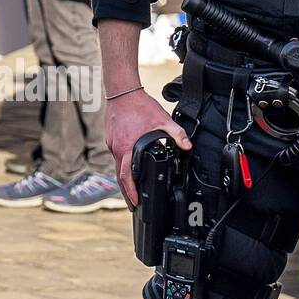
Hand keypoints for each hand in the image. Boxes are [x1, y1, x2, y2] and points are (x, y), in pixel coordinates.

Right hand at [106, 89, 191, 207]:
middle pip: (119, 177)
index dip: (130, 192)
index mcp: (128, 147)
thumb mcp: (163, 120)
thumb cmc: (139, 105)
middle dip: (126, 193)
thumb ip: (177, 134)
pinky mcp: (111, 140)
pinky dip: (122, 166)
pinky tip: (129, 168)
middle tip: (133, 205)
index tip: (134, 203)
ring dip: (124, 180)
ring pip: (117, 167)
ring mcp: (112, 144)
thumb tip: (187, 146)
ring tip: (131, 191)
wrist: (122, 92)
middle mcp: (117, 148)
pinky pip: (116, 156)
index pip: (126, 176)